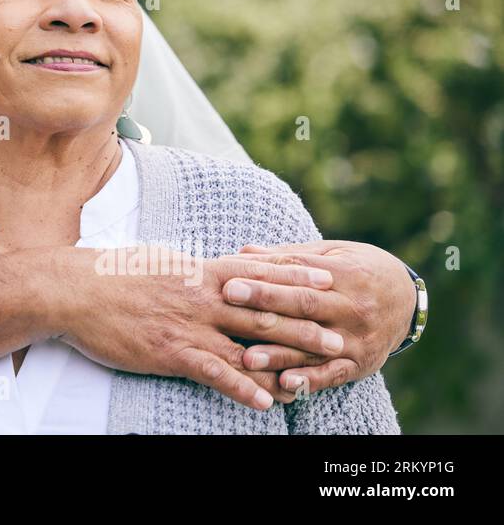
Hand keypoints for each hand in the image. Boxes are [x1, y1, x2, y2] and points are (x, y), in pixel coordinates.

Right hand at [58, 246, 339, 410]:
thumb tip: (210, 269)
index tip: (328, 279)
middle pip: (264, 311)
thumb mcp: (159, 263)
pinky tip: (265, 402)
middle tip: (340, 336)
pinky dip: (243, 388)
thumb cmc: (112, 275)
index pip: (257, 272)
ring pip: (248, 344)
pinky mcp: (170, 351)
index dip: (295, 276)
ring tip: (318, 376)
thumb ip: (191, 271)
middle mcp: (201, 297)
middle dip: (306, 325)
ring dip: (286, 361)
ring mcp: (188, 325)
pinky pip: (214, 372)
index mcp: (199, 272)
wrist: (74, 290)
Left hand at [230, 240, 415, 394]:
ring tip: (248, 356)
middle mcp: (354, 308)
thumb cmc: (359, 268)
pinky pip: (333, 374)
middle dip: (264, 302)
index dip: (265, 277)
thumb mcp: (331, 253)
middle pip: (304, 306)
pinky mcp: (361, 364)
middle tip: (227, 299)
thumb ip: (288, 256)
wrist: (407, 299)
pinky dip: (309, 380)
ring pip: (314, 346)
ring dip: (280, 352)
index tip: (230, 278)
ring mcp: (358, 339)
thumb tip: (242, 252)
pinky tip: (284, 383)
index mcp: (347, 275)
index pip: (300, 276)